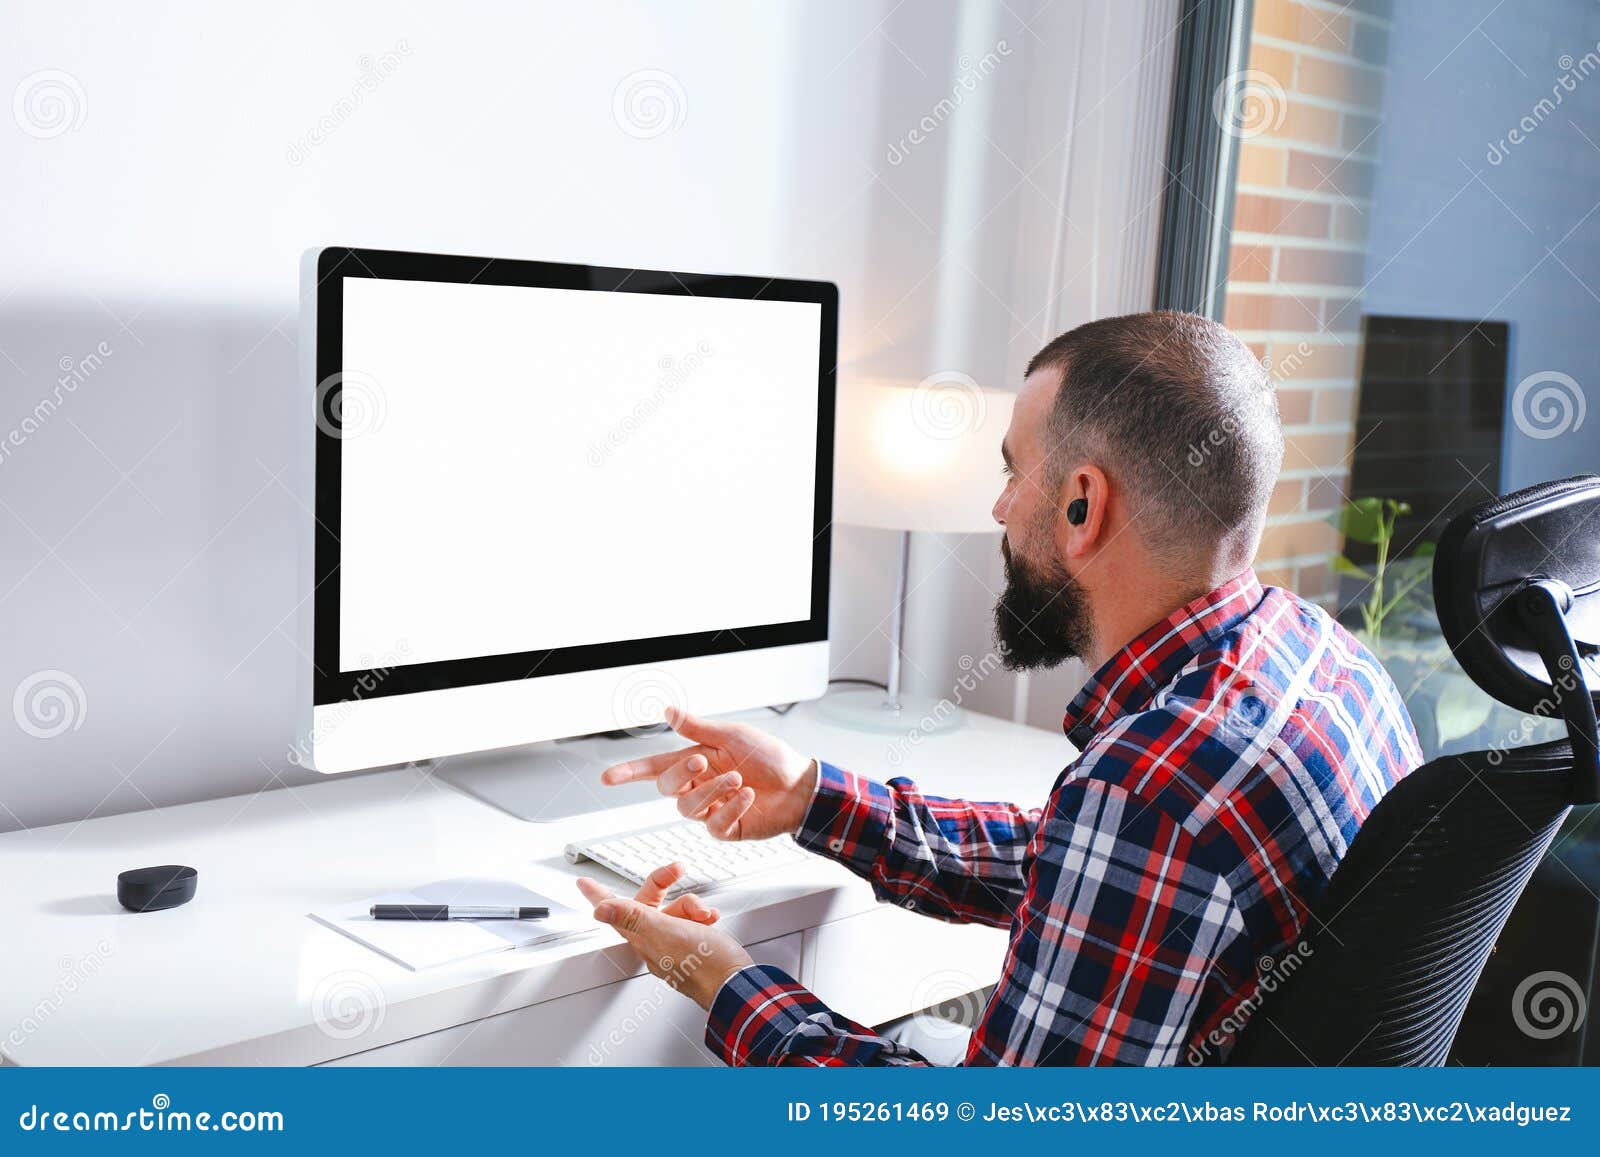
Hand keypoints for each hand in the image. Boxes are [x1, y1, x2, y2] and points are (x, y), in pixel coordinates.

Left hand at [576, 864, 753, 1008]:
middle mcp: (654, 941)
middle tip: (676, 869)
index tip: (584, 883)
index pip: (614, 912)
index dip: (598, 895)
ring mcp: (674, 944)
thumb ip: (633, 917)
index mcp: (643, 937)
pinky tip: (710, 920)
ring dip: (692, 905)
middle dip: (666, 885)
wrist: (734, 984)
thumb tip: (599, 909)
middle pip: (649, 902)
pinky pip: (692, 921)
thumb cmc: (704, 965)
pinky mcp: (693, 945)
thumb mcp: (665, 932)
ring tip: (705, 914)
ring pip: (675, 909)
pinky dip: (702, 916)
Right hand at [600, 707, 816, 840]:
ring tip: (738, 778)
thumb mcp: (733, 736)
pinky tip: (747, 796)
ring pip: (688, 808)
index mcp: (696, 762)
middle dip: (679, 774)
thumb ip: (698, 728)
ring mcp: (712, 810)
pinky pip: (714, 824)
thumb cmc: (770, 757)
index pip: (655, 768)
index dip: (630, 773)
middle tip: (700, 760)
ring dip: (711, 790)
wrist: (800, 784)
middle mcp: (700, 787)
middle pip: (666, 788)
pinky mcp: (728, 829)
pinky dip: (731, 808)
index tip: (608, 777)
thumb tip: (669, 712)